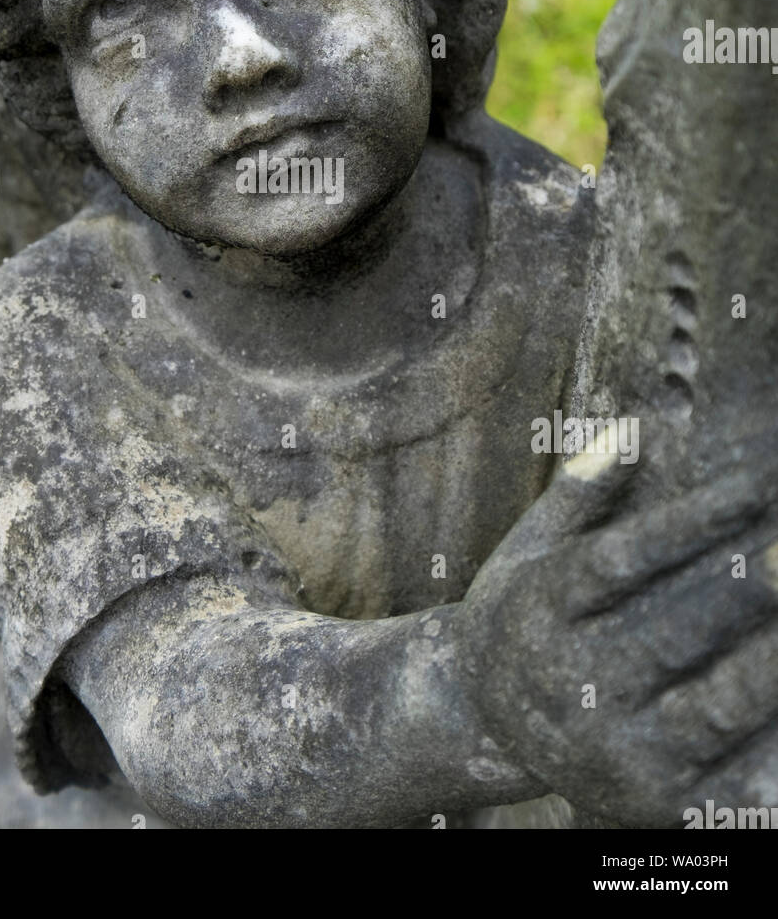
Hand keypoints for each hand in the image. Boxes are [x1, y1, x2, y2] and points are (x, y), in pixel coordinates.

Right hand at [459, 444, 777, 825]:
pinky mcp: (654, 803)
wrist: (483, 727)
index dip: (688, 522)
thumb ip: (579, 494)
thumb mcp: (528, 550)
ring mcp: (613, 752)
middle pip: (667, 636)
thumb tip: (633, 428)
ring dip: (768, 668)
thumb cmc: (526, 616)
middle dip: (742, 593)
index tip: (752, 486)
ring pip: (710, 708)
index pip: (620, 561)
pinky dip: (770, 754)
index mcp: (540, 614)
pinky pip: (729, 781)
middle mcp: (572, 686)